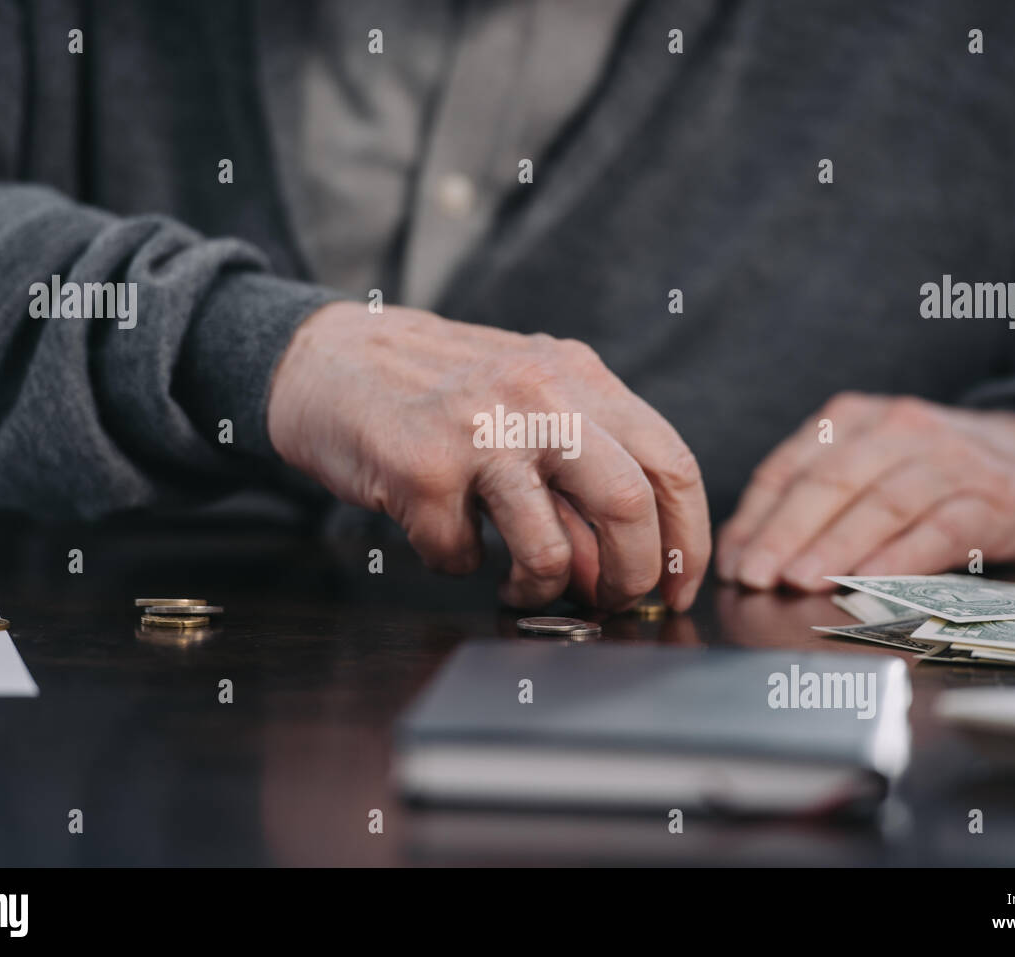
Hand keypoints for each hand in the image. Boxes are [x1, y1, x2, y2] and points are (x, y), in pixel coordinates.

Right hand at [268, 301, 709, 610]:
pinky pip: (462, 558)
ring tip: (517, 587)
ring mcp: (480, 430)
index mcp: (578, 375)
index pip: (671, 463)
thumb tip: (625, 564)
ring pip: (551, 552)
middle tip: (609, 601)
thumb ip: (582, 467)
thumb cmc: (436, 391)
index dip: (687, 540)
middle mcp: (539, 394)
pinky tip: (442, 535)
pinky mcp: (421, 469)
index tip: (679, 586)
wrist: (326, 359)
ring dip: (540, 593)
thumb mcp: (528, 402)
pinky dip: (457, 563)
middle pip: (629, 506)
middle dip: (631, 576)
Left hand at [715, 392, 1014, 590]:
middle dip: (786, 532)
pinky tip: (869, 581)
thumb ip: (811, 502)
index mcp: (855, 419)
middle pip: (831, 481)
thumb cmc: (935, 477)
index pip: (791, 468)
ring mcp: (951, 461)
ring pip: (882, 502)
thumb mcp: (869, 470)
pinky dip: (901, 555)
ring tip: (799, 582)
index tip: (731, 562)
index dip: (757, 517)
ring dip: (836, 545)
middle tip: (754, 577)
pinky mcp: (995, 500)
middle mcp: (899, 428)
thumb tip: (742, 554)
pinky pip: (941, 527)